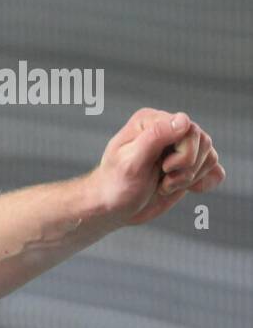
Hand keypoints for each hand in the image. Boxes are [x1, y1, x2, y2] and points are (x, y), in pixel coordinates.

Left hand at [89, 108, 224, 226]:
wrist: (113, 207)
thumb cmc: (116, 184)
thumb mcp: (131, 161)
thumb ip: (155, 137)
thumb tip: (183, 120)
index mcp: (151, 120)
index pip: (189, 129)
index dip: (184, 153)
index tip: (164, 168)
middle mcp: (168, 129)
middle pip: (203, 142)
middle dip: (186, 168)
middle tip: (162, 179)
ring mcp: (180, 148)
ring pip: (210, 156)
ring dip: (190, 177)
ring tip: (164, 185)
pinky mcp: (188, 166)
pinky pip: (215, 170)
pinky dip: (203, 183)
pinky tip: (181, 188)